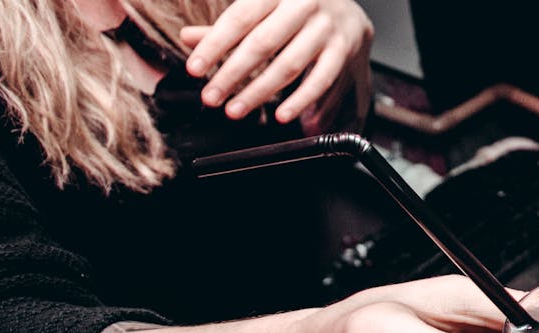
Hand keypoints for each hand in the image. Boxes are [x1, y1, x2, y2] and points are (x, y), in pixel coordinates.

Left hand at [182, 0, 373, 131]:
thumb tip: (189, 39)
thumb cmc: (298, 10)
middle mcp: (303, 3)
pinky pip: (320, 80)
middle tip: (211, 97)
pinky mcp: (343, 50)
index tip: (194, 69)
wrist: (350, 9)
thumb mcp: (264, 8)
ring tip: (235, 109)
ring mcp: (326, 27)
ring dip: (259, 92)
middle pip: (263, 43)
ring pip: (289, 65)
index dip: (215, 45)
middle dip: (232, 74)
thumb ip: (230, 26)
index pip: (240, 18)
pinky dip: (300, 100)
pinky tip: (282, 115)